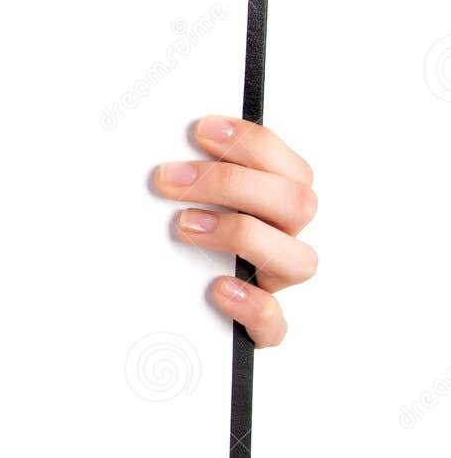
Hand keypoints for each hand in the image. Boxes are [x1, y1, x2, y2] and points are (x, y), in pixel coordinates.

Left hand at [153, 115, 317, 347]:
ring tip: (184, 227)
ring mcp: (275, 284)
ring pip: (299, 260)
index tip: (200, 129)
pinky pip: (274, 323)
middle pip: (297, 204)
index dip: (250, 143)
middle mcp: (284, 240)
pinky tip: (217, 289)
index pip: (289, 165)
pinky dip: (251, 304)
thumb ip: (181, 177)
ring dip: (241, 235)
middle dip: (231, 184)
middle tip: (168, 180)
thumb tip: (158, 154)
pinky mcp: (260, 328)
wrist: (158, 312)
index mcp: (276, 204)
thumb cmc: (171, 243)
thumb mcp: (174, 203)